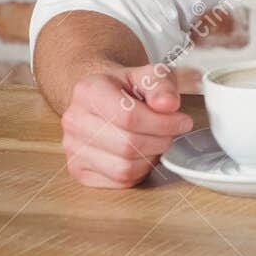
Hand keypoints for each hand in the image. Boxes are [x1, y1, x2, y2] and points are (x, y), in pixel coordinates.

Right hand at [60, 61, 192, 187]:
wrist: (102, 98)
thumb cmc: (126, 87)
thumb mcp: (149, 74)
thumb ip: (162, 84)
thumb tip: (168, 105)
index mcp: (88, 91)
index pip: (129, 116)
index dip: (163, 123)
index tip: (182, 121)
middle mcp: (74, 121)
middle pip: (128, 144)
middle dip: (160, 140)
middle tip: (172, 132)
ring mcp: (73, 148)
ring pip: (124, 167)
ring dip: (151, 157)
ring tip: (156, 140)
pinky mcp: (79, 170)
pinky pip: (119, 181)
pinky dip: (139, 171)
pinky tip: (141, 153)